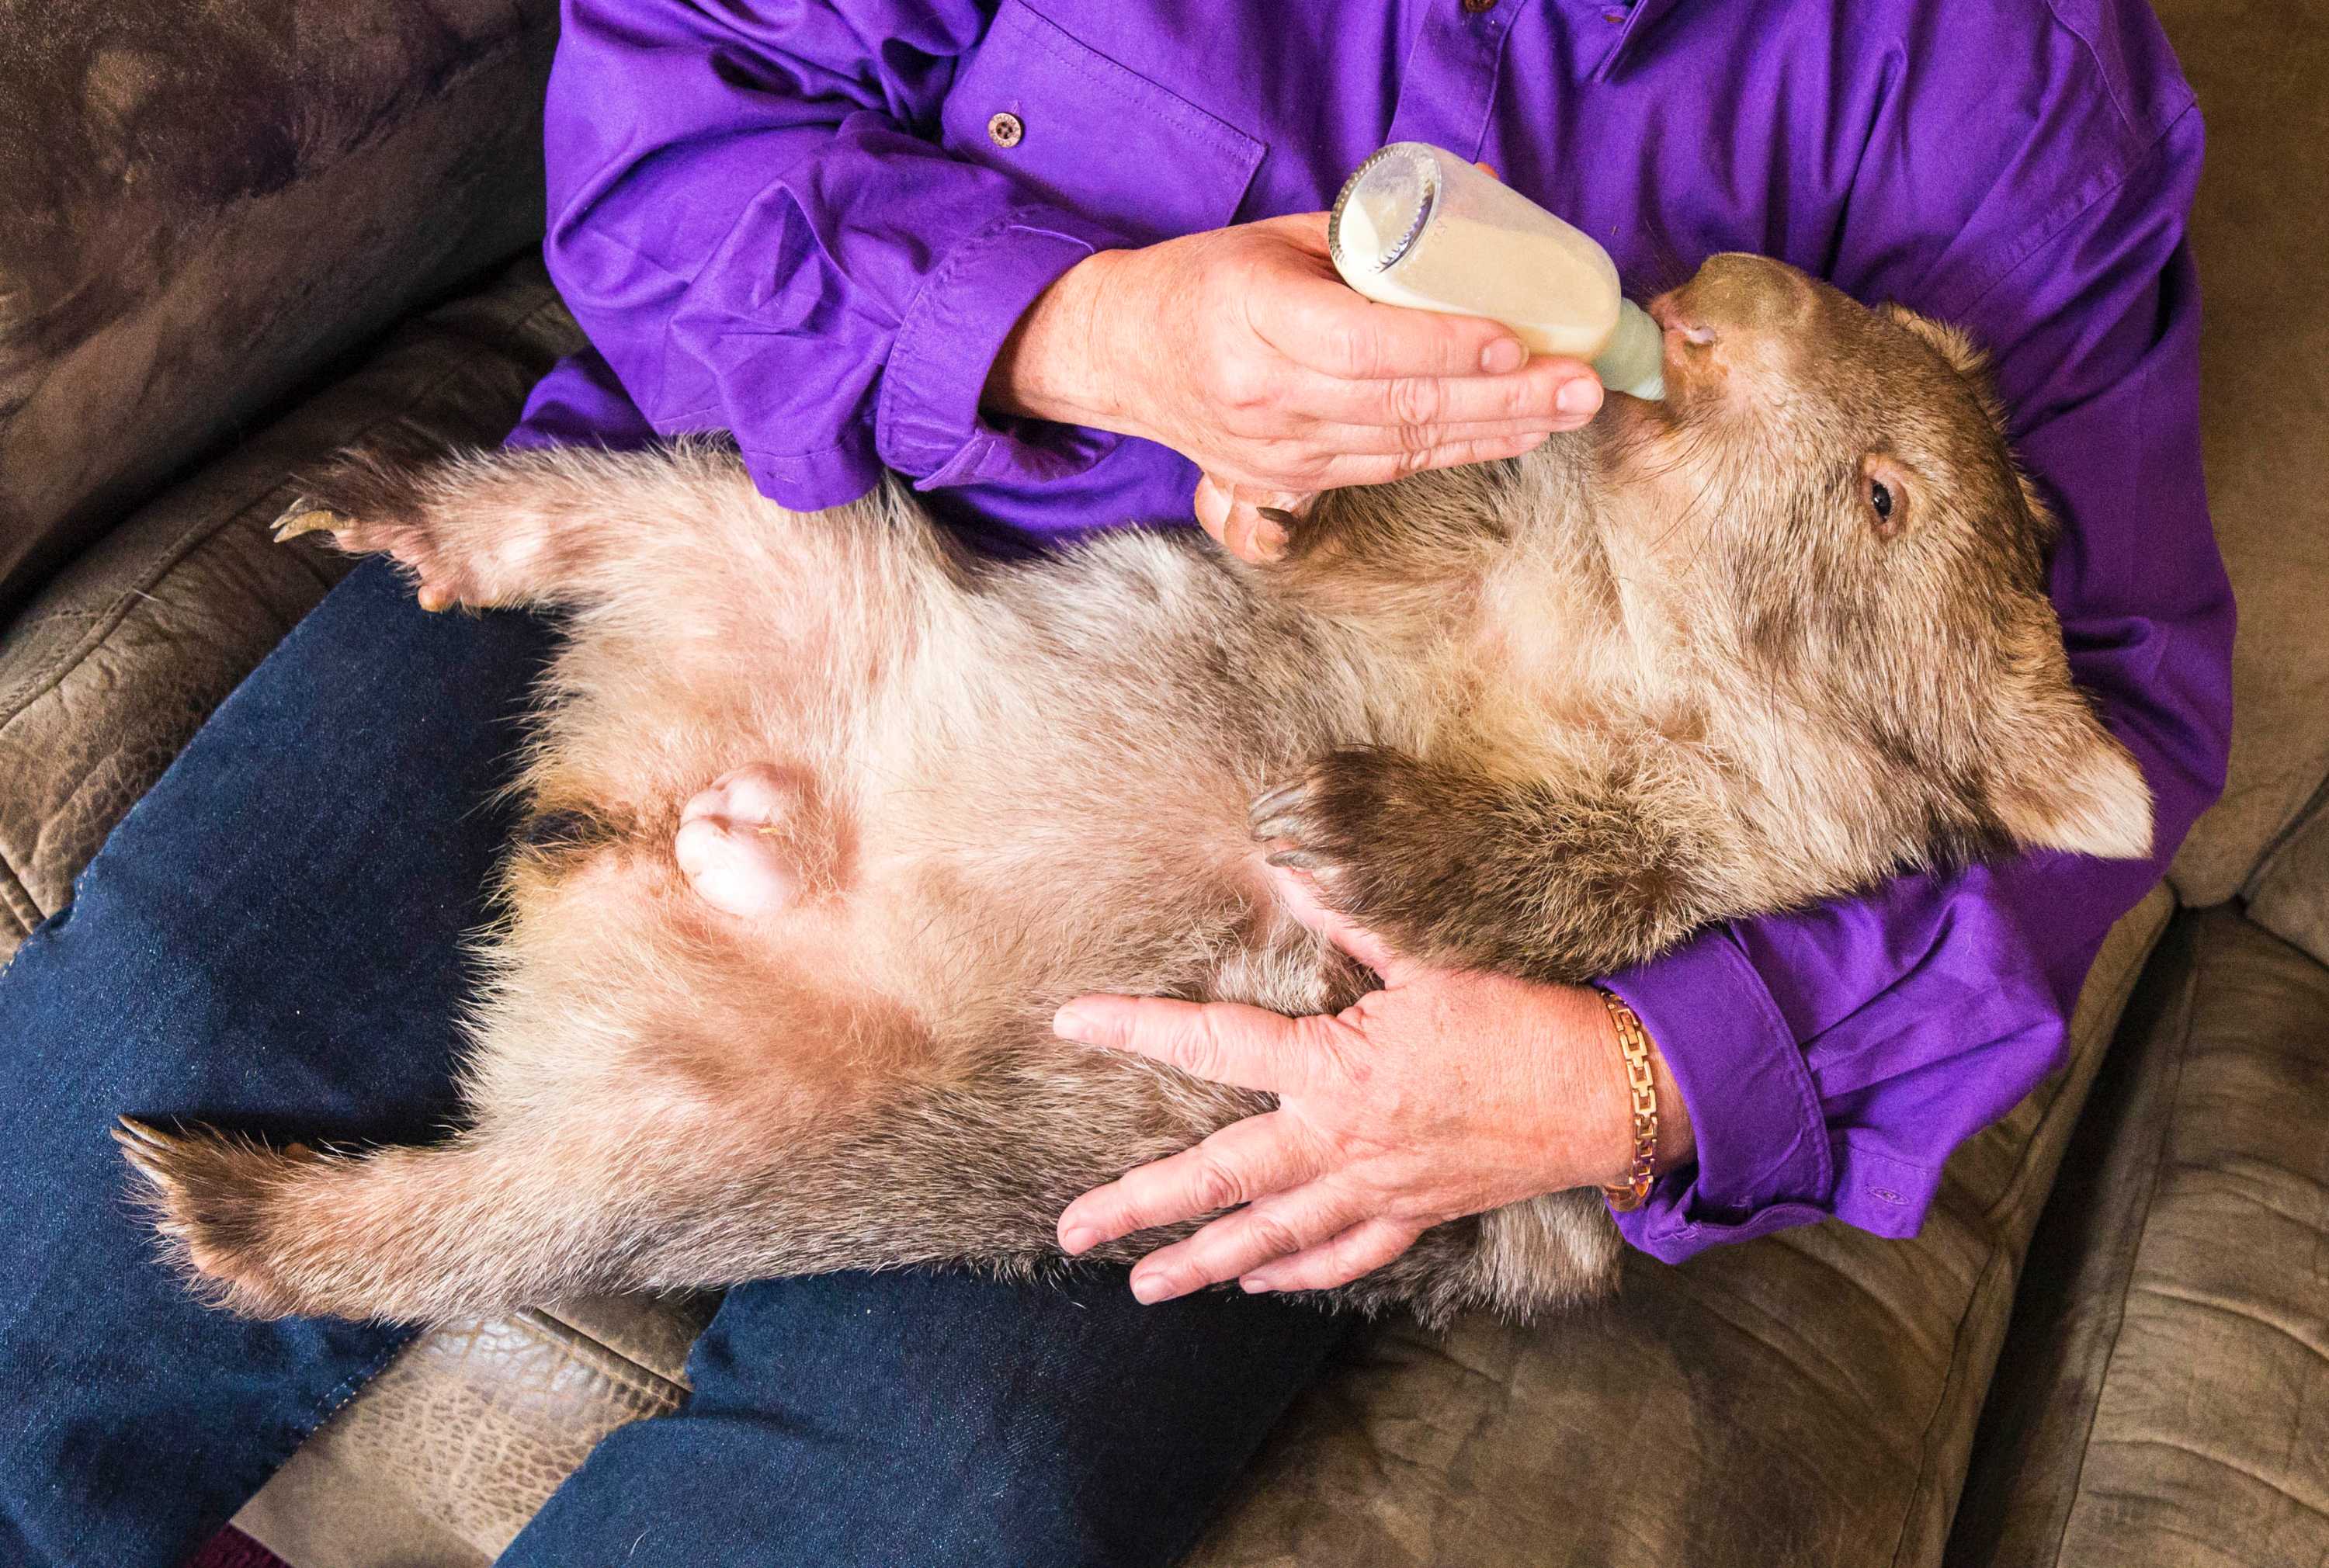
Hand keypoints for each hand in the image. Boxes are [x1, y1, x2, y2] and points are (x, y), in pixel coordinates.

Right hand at [986, 213, 1603, 562]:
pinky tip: (1511, 435)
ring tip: (1566, 410)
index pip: (1363, 344)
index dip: (1444, 347)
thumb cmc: (1207, 281)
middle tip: (1580, 385)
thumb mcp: (1277, 237)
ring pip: (1404, 444)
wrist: (1121, 356)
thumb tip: (1485, 203)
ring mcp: (1276, 448)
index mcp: (1253, 316)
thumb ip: (1372, 235)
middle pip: (1400, 403)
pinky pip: (1388, 466)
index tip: (1516, 341)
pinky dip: (1456, 450)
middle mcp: (1263, 392)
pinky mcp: (1286, 479)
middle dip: (1504, 399)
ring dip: (1495, 430)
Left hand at [1051, 867, 1692, 1302]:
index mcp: (1331, 1068)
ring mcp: (1373, 1188)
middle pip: (1217, 1180)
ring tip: (1140, 1285)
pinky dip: (1295, 1272)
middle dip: (1139, 1206)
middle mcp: (1338, 1141)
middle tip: (1071, 1230)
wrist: (1602, 1092)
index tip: (1072, 1024)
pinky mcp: (1412, 1215)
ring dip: (1200, 1263)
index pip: (1209, 1043)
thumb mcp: (1426, 959)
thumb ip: (1348, 919)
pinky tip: (1255, 1281)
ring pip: (1268, 1238)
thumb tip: (1288, 864)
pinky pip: (1341, 1255)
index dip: (1134, 1030)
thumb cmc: (1517, 1019)